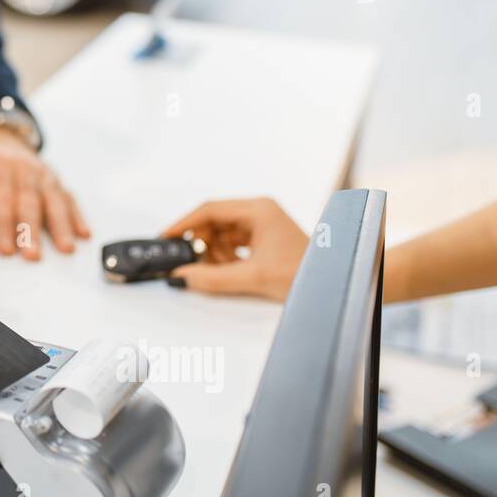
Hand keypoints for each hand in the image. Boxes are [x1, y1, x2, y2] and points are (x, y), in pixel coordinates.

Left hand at [0, 122, 89, 259]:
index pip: (1, 201)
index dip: (3, 227)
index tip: (6, 250)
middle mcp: (23, 170)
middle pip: (29, 203)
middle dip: (32, 231)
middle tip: (33, 256)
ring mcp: (41, 174)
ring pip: (54, 200)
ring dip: (61, 226)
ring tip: (65, 248)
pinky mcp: (53, 179)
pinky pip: (68, 197)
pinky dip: (77, 215)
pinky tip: (84, 233)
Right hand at [161, 198, 308, 300]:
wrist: (330, 287)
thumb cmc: (303, 274)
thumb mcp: (252, 277)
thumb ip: (212, 278)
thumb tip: (181, 276)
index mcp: (259, 209)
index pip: (210, 210)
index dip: (184, 224)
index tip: (166, 236)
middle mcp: (259, 212)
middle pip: (214, 221)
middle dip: (200, 242)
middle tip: (187, 260)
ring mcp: (262, 224)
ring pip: (222, 234)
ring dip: (213, 253)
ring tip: (215, 271)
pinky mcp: (264, 238)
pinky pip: (233, 243)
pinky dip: (224, 257)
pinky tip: (227, 271)